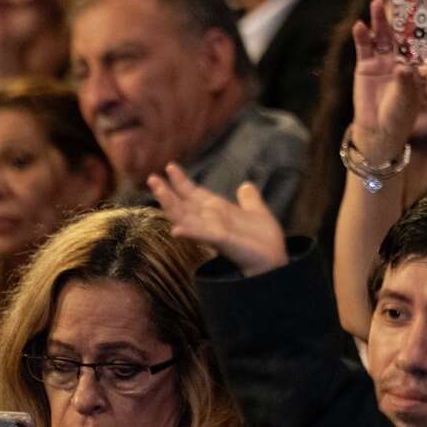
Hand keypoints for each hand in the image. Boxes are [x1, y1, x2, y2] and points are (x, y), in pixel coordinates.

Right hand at [148, 163, 286, 277]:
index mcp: (218, 211)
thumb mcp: (257, 212)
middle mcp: (211, 221)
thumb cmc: (263, 241)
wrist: (274, 260)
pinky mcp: (222, 241)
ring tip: (159, 191)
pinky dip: (190, 231)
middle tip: (152, 178)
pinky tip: (176, 229)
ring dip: (172, 205)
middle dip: (168, 193)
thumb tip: (245, 185)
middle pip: (183, 205)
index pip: (195, 194)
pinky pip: (203, 235)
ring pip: (186, 217)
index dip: (182, 182)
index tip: (171, 166)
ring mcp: (214, 231)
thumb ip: (249, 199)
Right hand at [351, 0, 424, 160]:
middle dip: (395, 19)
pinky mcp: (365, 66)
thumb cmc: (398, 115)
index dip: (418, 28)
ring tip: (377, 4)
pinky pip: (364, 48)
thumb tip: (402, 66)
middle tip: (394, 1)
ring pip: (380, 37)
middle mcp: (398, 60)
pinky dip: (362, 36)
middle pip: (397, 35)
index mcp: (415, 66)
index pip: (417, 44)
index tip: (421, 12)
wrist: (379, 130)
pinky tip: (360, 26)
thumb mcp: (405, 99)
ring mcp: (381, 61)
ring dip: (378, 21)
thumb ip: (404, 82)